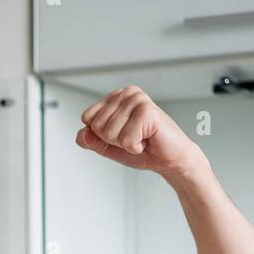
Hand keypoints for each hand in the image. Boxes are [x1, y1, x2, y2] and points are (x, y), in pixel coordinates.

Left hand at [76, 85, 206, 178]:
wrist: (170, 159)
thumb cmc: (143, 149)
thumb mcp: (108, 146)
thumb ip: (91, 140)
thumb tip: (83, 133)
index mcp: (115, 97)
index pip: (87, 118)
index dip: (102, 135)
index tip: (121, 136)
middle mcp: (126, 93)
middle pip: (97, 126)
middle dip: (114, 140)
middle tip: (134, 138)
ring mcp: (137, 99)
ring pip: (109, 133)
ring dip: (126, 144)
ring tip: (142, 138)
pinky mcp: (147, 111)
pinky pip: (125, 139)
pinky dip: (135, 147)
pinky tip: (148, 140)